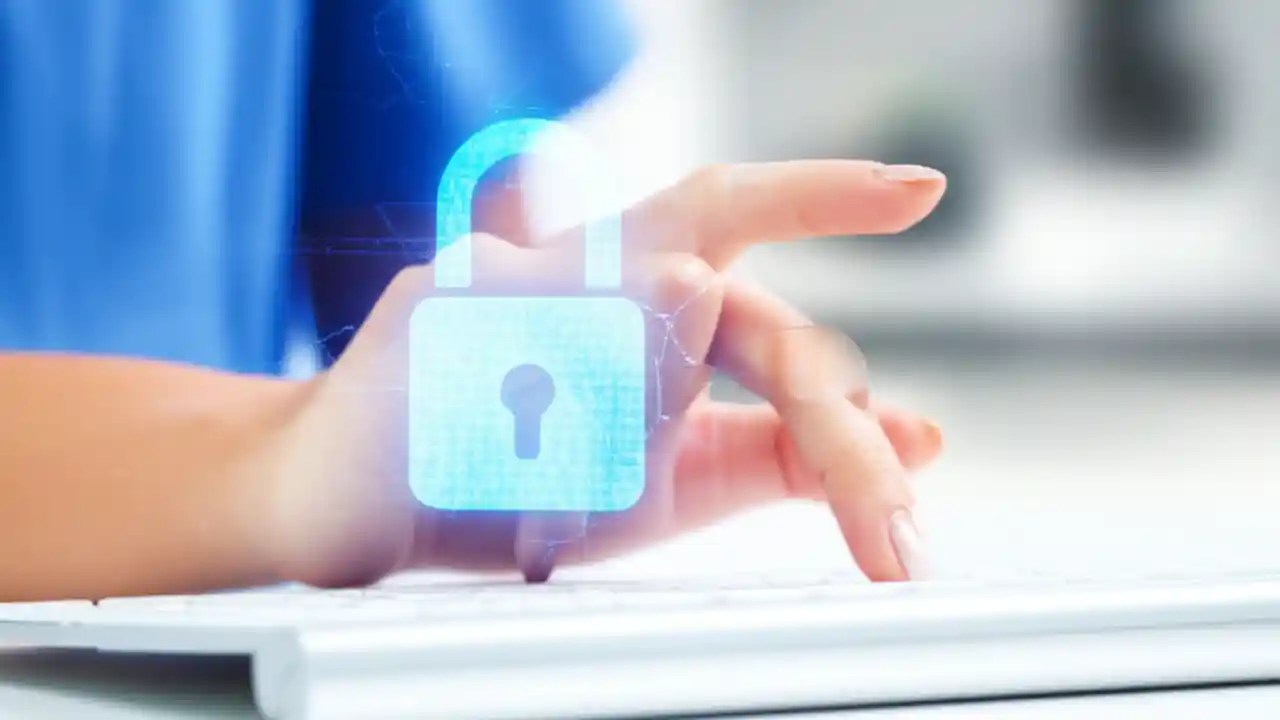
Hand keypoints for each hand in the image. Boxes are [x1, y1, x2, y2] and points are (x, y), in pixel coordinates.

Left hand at [269, 161, 945, 587]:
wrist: (355, 507)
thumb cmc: (380, 409)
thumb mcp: (447, 350)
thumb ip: (567, 314)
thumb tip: (699, 284)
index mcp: (596, 267)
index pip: (722, 213)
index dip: (820, 197)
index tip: (914, 195)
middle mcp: (650, 322)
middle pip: (776, 340)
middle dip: (839, 419)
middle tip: (888, 504)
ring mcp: (674, 398)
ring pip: (792, 407)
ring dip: (858, 463)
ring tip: (897, 534)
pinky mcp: (684, 467)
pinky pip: (776, 460)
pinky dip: (837, 474)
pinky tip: (890, 491)